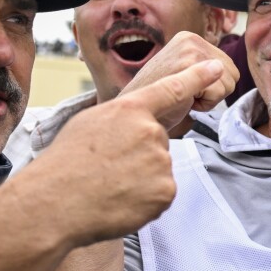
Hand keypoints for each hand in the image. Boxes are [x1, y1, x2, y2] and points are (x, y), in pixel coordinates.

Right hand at [29, 60, 228, 244]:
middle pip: (158, 141)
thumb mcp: (90, 124)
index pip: (171, 89)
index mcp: (129, 110)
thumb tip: (142, 125)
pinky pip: (161, 192)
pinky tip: (120, 200)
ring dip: (141, 178)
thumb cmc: (64, 164)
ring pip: (159, 168)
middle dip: (139, 154)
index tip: (216, 67)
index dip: (196, 77)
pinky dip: (144, 199)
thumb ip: (122, 118)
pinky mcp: (165, 191)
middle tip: (108, 167)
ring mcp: (160, 162)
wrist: (54, 204)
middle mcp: (150, 132)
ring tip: (109, 185)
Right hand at [122, 32, 236, 113]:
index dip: (211, 85)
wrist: (136, 112)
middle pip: (233, 74)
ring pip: (229, 84)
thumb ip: (204, 65)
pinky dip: (205, 105)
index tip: (187, 85)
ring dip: (208, 98)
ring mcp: (190, 51)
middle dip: (213, 90)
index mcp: (190, 38)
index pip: (228, 66)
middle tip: (186, 92)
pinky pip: (219, 92)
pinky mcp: (190, 67)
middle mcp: (191, 39)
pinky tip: (185, 100)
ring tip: (184, 95)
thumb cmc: (159, 97)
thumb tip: (226, 67)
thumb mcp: (184, 72)